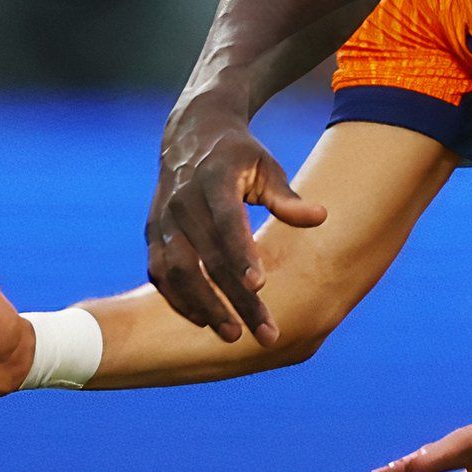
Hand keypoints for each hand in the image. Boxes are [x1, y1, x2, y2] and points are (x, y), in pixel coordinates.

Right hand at [147, 94, 326, 345]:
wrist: (189, 135)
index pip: (226, 221)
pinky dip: (179, 300)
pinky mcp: (152, 234)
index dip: (241, 253)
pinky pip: (159, 274)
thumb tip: (319, 218)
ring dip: (203, 306)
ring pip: (176, 271)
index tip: (260, 285)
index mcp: (213, 180)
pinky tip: (204, 321)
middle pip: (206, 258)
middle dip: (235, 298)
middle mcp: (183, 201)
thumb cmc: (238, 156)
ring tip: (232, 335)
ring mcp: (163, 220)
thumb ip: (286, 197)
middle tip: (264, 332)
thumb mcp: (265, 165)